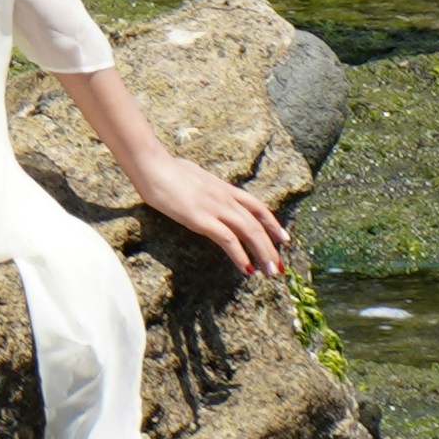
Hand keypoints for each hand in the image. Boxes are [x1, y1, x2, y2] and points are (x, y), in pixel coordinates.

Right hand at [109, 115, 289, 277]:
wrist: (153, 166)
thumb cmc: (168, 170)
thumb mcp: (196, 177)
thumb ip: (206, 187)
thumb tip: (205, 191)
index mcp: (225, 188)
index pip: (258, 207)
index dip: (273, 224)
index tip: (284, 239)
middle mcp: (226, 198)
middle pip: (258, 223)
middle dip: (272, 247)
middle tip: (280, 267)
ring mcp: (215, 207)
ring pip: (250, 231)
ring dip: (263, 253)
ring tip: (271, 272)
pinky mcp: (202, 218)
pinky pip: (228, 239)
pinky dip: (240, 255)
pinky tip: (246, 268)